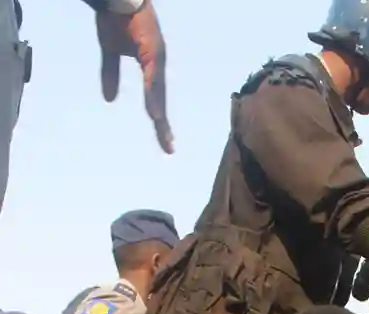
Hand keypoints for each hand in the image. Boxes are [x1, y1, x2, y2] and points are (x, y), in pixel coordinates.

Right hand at [95, 0, 172, 153]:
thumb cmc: (116, 18)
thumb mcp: (110, 51)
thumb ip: (110, 75)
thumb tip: (109, 100)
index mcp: (150, 67)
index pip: (156, 99)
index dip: (160, 120)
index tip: (165, 141)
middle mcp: (157, 65)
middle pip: (161, 101)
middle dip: (164, 127)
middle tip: (169, 150)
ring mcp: (156, 57)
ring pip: (159, 92)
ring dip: (160, 115)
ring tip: (164, 136)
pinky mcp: (151, 50)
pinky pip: (152, 77)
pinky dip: (153, 96)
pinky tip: (155, 112)